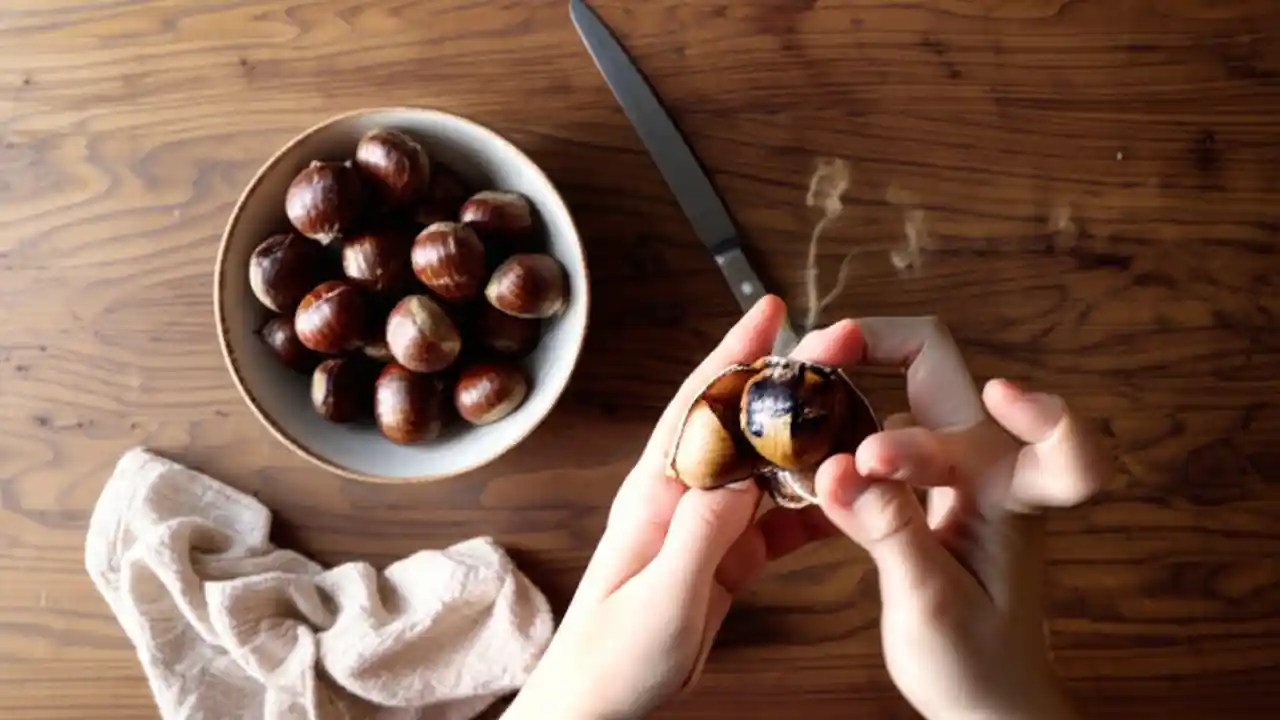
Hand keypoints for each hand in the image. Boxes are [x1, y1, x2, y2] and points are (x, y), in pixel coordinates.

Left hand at [504, 296, 853, 719]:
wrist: (598, 707)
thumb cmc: (611, 660)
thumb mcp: (659, 601)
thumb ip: (697, 536)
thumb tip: (738, 475)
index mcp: (654, 497)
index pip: (698, 409)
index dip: (733, 356)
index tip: (769, 312)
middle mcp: (680, 499)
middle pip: (740, 423)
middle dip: (787, 380)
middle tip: (838, 343)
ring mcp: (702, 527)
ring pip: (764, 466)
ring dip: (806, 437)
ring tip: (855, 407)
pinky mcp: (722, 558)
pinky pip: (775, 520)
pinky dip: (811, 504)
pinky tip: (845, 495)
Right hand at [813, 317, 1112, 719]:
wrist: (984, 697)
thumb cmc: (977, 663)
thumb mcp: (931, 604)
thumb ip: (889, 531)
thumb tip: (838, 467)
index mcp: (1012, 498)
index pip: (1052, 435)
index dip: (1038, 408)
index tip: (999, 397)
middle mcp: (985, 468)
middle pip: (942, 372)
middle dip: (882, 346)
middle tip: (818, 352)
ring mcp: (950, 472)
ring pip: (903, 395)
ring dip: (852, 380)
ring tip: (797, 386)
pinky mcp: (920, 487)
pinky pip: (879, 435)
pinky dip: (838, 427)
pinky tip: (802, 441)